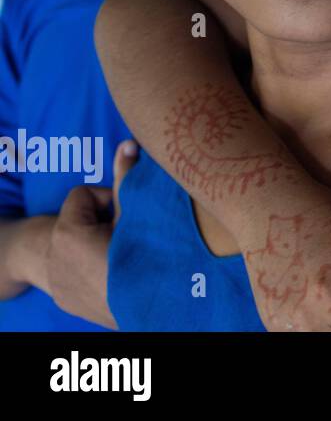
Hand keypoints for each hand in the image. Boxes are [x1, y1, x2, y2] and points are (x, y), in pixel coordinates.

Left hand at [47, 139, 138, 327]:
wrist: (151, 311)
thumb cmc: (139, 257)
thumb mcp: (133, 216)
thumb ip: (125, 182)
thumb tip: (127, 144)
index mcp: (68, 235)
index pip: (83, 196)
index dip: (107, 201)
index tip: (124, 217)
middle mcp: (56, 260)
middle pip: (80, 222)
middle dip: (103, 225)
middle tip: (126, 235)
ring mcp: (60, 283)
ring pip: (79, 248)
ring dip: (99, 247)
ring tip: (125, 254)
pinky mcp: (67, 300)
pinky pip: (78, 272)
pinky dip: (95, 269)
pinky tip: (117, 275)